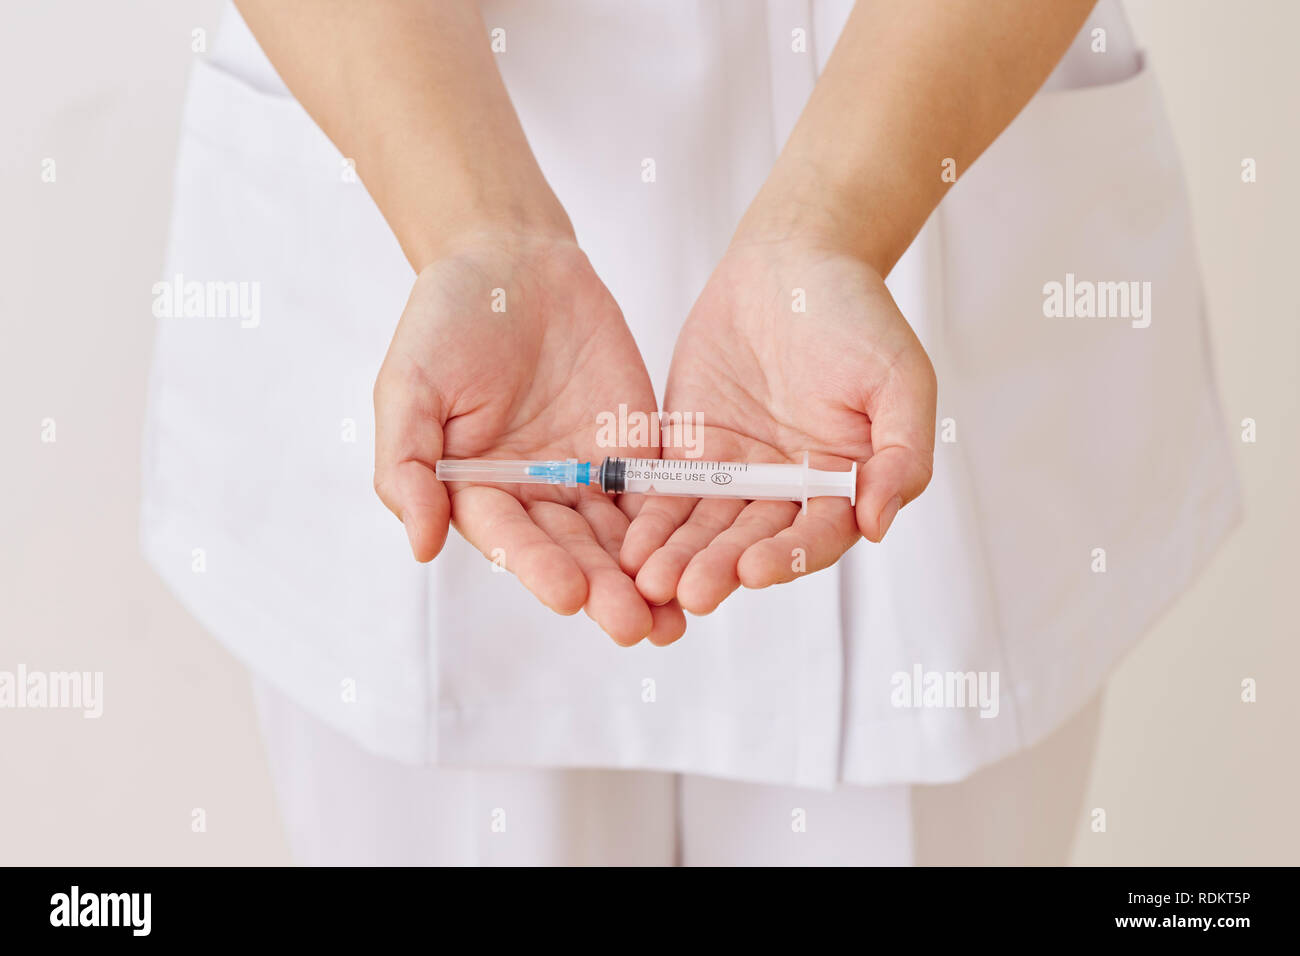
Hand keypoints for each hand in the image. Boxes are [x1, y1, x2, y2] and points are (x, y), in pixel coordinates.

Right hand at [374, 231, 684, 645]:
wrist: (512, 259)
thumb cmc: (446, 319)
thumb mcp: (408, 386)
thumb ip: (408, 465)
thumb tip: (421, 545)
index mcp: (478, 492)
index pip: (511, 542)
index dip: (539, 568)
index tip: (570, 595)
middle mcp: (535, 496)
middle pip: (573, 553)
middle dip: (603, 591)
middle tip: (636, 628)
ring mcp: (587, 476)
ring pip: (619, 540)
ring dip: (645, 581)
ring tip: (674, 622)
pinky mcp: (633, 451)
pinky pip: (658, 494)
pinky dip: (677, 529)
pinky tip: (703, 560)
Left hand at [621, 237, 935, 620]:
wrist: (793, 259)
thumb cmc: (857, 314)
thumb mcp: (899, 378)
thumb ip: (901, 452)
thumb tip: (878, 523)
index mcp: (845, 483)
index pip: (818, 535)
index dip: (789, 556)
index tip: (755, 571)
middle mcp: (788, 489)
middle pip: (753, 541)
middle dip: (721, 568)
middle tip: (688, 593)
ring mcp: (736, 472)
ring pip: (706, 526)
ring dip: (679, 556)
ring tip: (650, 581)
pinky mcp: (689, 451)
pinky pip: (667, 491)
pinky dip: (649, 518)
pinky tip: (628, 544)